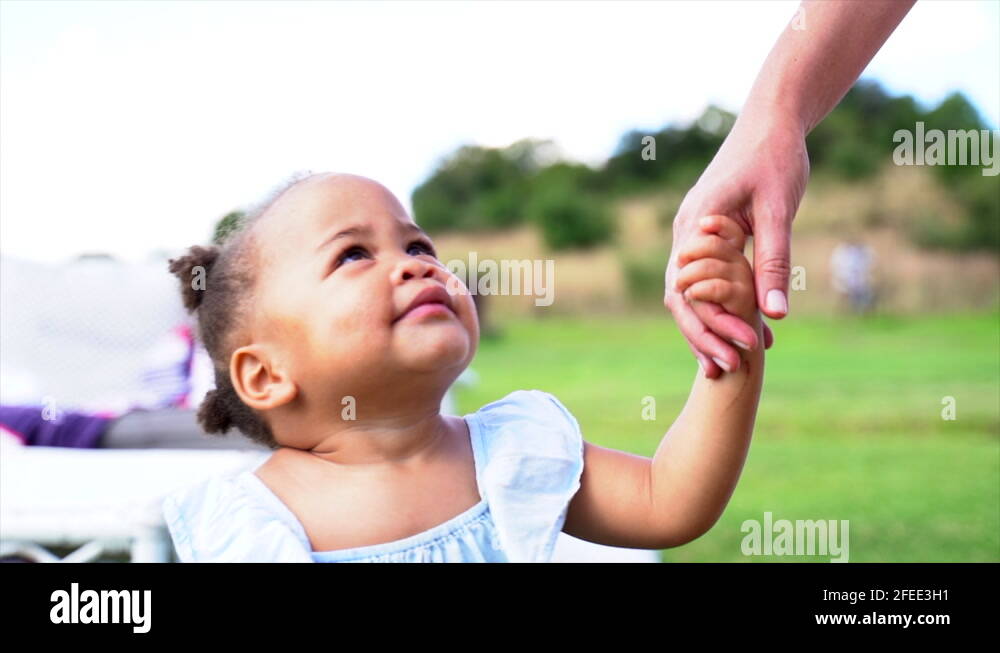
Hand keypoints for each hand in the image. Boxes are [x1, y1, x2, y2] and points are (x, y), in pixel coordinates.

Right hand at [664, 115, 807, 376]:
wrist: (772, 120)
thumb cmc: (776, 158)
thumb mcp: (779, 211)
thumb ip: (774, 261)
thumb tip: (775, 314)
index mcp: (696, 226)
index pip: (689, 291)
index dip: (711, 326)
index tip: (743, 351)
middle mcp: (685, 234)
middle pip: (681, 299)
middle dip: (704, 337)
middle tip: (731, 370)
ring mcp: (692, 236)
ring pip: (689, 293)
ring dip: (708, 327)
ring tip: (731, 362)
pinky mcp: (706, 237)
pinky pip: (704, 279)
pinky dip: (717, 306)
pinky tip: (740, 329)